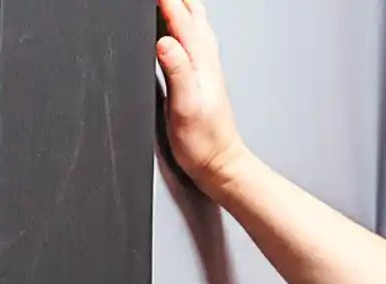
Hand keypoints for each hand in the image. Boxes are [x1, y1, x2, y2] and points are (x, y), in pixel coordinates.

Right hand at [156, 0, 248, 192]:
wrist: (221, 165)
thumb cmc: (203, 143)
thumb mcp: (185, 107)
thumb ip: (177, 71)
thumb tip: (164, 41)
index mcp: (200, 64)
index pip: (182, 22)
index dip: (166, 3)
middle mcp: (206, 63)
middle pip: (194, 18)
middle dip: (178, 1)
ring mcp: (207, 71)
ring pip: (198, 29)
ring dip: (185, 9)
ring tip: (175, 1)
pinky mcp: (203, 81)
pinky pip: (196, 44)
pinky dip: (187, 28)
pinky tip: (182, 33)